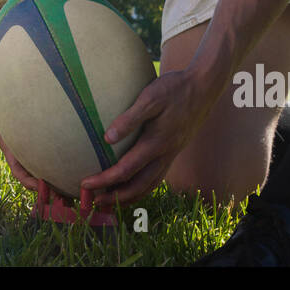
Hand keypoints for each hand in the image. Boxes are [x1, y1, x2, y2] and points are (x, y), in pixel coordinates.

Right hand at [0, 91, 72, 203]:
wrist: (16, 84)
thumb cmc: (2, 92)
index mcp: (10, 145)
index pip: (18, 169)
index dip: (27, 181)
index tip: (40, 188)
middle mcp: (24, 149)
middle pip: (36, 175)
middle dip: (48, 190)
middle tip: (64, 199)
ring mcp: (37, 146)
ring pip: (49, 170)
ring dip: (60, 185)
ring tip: (77, 196)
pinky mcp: (50, 140)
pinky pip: (58, 158)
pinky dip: (68, 169)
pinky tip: (82, 175)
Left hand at [79, 67, 215, 205]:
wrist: (204, 88)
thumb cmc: (175, 89)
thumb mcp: (151, 97)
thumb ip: (130, 118)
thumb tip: (107, 138)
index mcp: (156, 143)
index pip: (126, 170)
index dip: (104, 180)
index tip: (85, 184)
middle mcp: (165, 154)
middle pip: (138, 186)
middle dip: (115, 197)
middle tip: (95, 201)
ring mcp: (171, 154)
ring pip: (149, 185)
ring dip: (129, 196)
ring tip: (111, 200)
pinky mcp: (174, 151)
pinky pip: (157, 177)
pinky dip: (142, 187)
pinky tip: (133, 184)